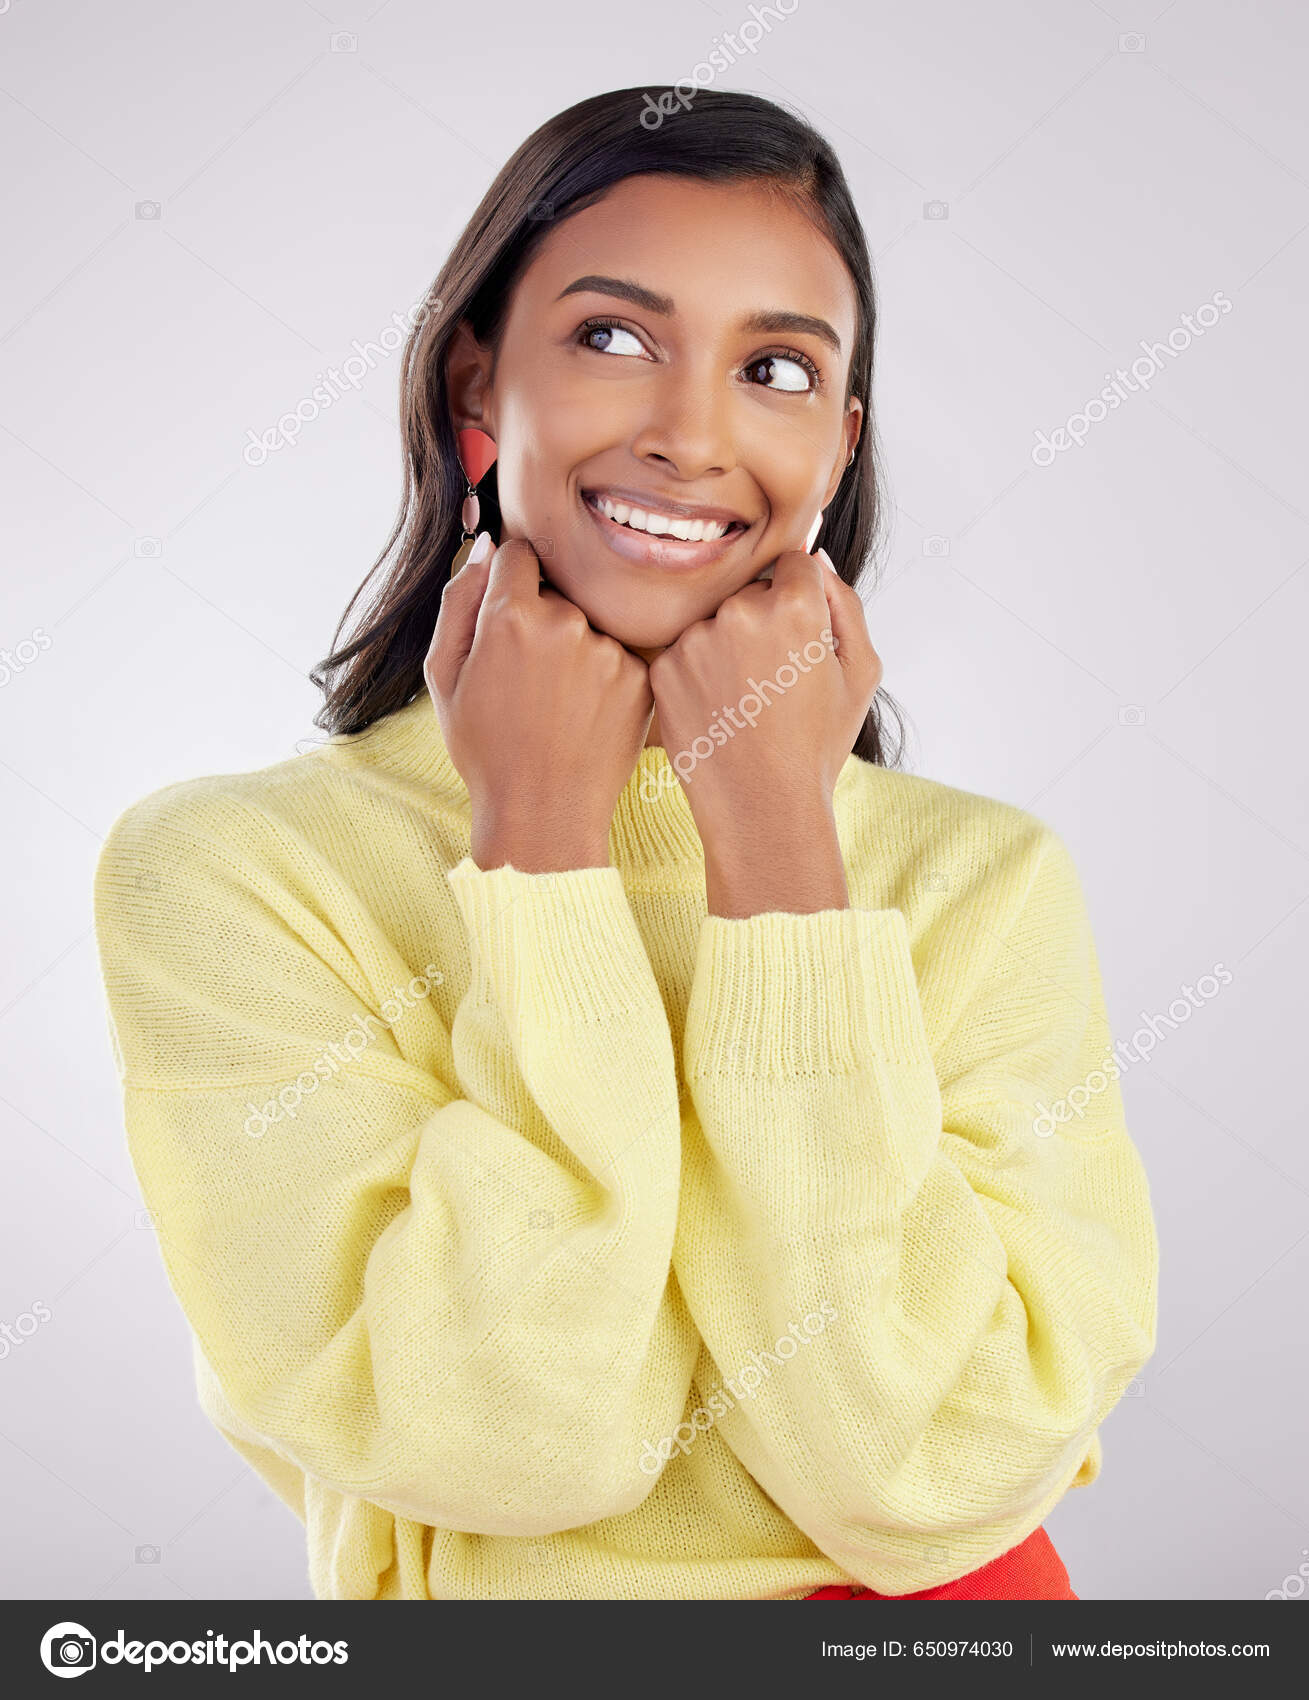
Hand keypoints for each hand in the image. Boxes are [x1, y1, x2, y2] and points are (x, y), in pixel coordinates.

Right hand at [425, 536, 654, 871]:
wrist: (542, 814)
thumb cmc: (485, 748)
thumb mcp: (444, 676)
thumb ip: (460, 601)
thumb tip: (488, 544)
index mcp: (511, 616)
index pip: (519, 554)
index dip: (511, 583)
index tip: (510, 618)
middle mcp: (566, 622)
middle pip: (557, 592)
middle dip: (543, 621)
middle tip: (529, 681)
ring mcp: (609, 650)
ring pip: (590, 624)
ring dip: (576, 649)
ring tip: (558, 704)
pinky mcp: (640, 677)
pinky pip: (619, 655)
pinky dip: (605, 678)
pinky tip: (584, 716)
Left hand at [647, 549, 881, 916]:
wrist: (762, 809)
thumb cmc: (818, 745)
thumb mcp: (861, 673)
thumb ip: (845, 604)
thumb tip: (814, 559)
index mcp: (795, 606)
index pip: (793, 564)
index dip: (799, 601)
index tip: (797, 640)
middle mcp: (739, 611)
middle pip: (749, 592)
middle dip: (761, 624)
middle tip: (772, 684)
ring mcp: (694, 639)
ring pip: (713, 621)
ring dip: (725, 647)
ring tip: (744, 703)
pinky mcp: (662, 668)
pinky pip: (683, 651)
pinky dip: (697, 674)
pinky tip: (717, 712)